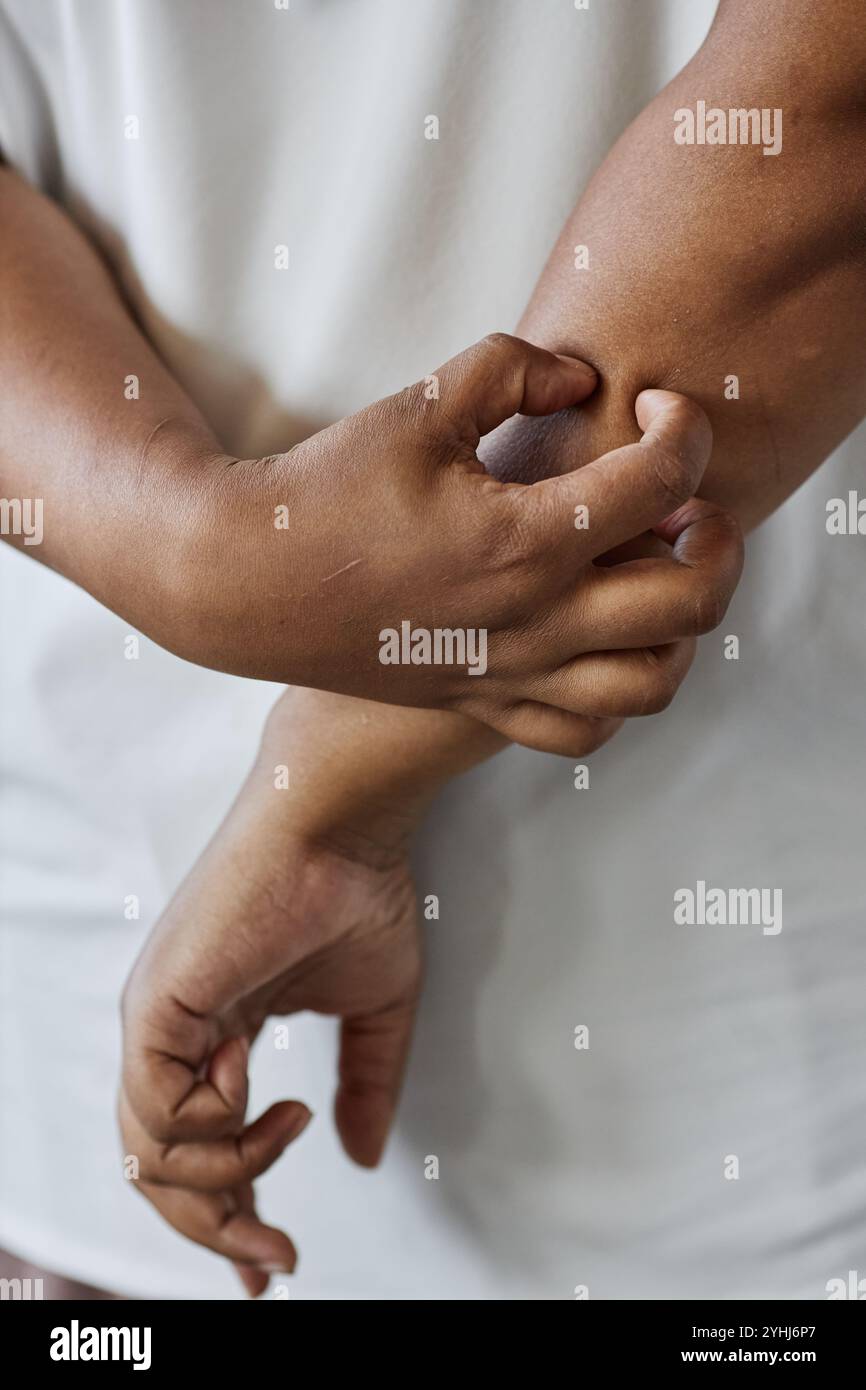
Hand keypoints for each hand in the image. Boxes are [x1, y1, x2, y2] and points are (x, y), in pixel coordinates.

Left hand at [120, 690, 425, 1295]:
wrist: (344, 827)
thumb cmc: (354, 892)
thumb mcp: (374, 1012)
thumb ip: (364, 1085)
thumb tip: (362, 1153)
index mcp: (212, 1031)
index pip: (193, 1146)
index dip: (228, 1214)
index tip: (270, 1259)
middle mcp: (174, 1031)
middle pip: (158, 1168)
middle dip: (219, 1228)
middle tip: (276, 1255)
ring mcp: (159, 1018)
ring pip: (150, 1153)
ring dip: (230, 1173)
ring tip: (289, 1125)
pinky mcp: (159, 1002)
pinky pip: (161, 1109)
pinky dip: (215, 1121)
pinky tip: (258, 1080)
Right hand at [180, 334, 741, 753]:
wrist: (247, 584)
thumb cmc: (327, 492)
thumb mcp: (419, 404)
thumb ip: (515, 369)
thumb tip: (583, 381)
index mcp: (526, 542)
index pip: (664, 481)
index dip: (686, 426)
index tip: (658, 405)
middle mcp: (535, 622)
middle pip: (694, 599)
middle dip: (719, 537)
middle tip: (687, 501)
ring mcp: (512, 675)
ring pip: (653, 682)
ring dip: (681, 628)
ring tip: (656, 579)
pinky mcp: (483, 703)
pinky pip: (584, 732)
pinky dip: (617, 693)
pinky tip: (600, 643)